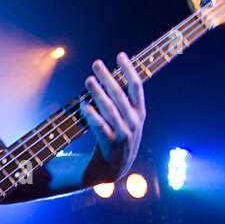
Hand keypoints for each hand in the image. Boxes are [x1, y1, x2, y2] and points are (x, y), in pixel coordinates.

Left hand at [79, 51, 145, 182]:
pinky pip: (100, 126)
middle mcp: (134, 122)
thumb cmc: (118, 138)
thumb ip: (123, 102)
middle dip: (108, 77)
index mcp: (140, 113)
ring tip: (88, 80)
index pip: (137, 87)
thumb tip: (110, 76)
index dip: (129, 70)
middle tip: (96, 64)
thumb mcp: (127, 121)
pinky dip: (92, 115)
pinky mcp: (110, 144)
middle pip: (121, 95)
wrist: (113, 168)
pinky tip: (84, 104)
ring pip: (110, 109)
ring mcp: (123, 134)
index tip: (120, 55)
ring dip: (98, 93)